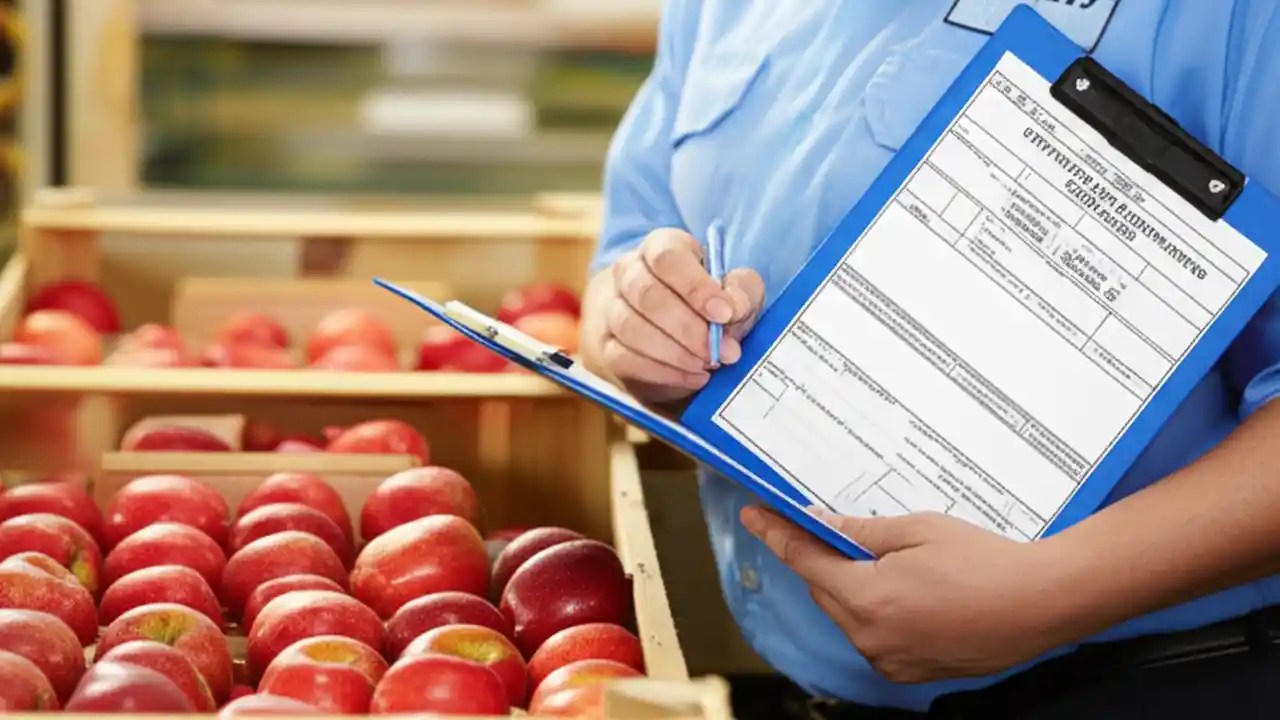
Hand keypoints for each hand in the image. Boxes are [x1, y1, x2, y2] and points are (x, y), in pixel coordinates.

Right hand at [602, 228, 763, 403]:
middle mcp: (628, 272)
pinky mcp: (607, 346)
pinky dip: (663, 372)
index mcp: (661, 247)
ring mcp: (612, 308)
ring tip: (707, 364)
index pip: (667, 258)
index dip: (696, 286)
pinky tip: (692, 376)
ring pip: (631, 328)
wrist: (678, 334)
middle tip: (719, 351)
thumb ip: (742, 292)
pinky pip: (625, 359)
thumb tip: (733, 306)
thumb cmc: (709, 304)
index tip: (724, 314)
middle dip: (687, 328)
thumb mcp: (737, 291)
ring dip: (675, 352)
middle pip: (647, 294)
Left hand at [741, 506, 1078, 682]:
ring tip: (894, 562)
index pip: (804, 561)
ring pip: (848, 615)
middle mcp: (870, 637)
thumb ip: (859, 531)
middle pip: (823, 591)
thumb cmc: (983, 560)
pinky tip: (910, 592)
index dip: (777, 535)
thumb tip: (818, 524)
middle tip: (840, 530)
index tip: (755, 516)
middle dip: (825, 561)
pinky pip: (875, 637)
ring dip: (853, 588)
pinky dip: (878, 613)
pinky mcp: (910, 671)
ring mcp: (890, 660)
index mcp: (866, 598)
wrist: (1041, 603)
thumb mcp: (915, 530)